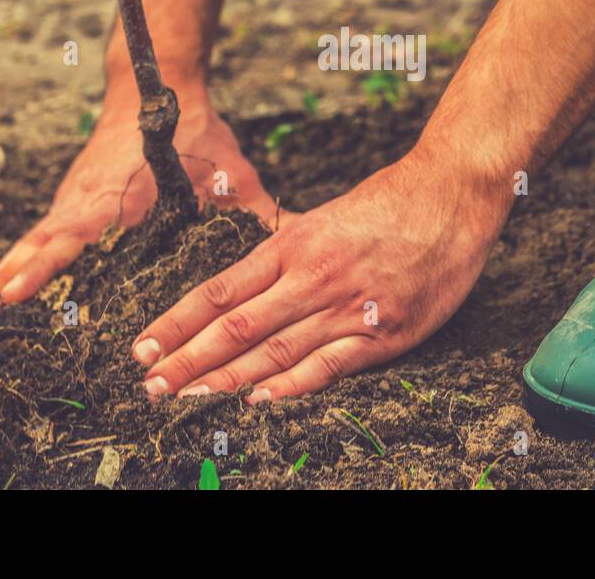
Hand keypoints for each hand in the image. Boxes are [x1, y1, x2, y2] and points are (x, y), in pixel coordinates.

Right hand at [0, 74, 279, 303]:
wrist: (154, 82)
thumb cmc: (196, 129)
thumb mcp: (230, 171)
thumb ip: (260, 211)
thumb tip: (301, 238)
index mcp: (122, 193)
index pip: (77, 233)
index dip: (47, 264)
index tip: (15, 291)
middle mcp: (89, 196)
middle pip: (46, 239)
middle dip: (18, 273)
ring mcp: (76, 195)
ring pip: (38, 235)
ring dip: (12, 266)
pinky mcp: (73, 196)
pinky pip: (44, 230)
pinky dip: (23, 254)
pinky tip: (3, 283)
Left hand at [130, 149, 511, 399]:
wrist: (452, 194)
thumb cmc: (389, 202)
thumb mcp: (325, 216)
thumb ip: (287, 248)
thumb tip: (247, 271)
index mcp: (292, 245)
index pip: (219, 291)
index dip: (177, 322)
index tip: (143, 346)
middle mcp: (311, 276)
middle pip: (236, 326)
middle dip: (187, 359)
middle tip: (149, 385)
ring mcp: (347, 307)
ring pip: (274, 350)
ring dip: (225, 378)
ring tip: (186, 398)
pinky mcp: (385, 332)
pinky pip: (330, 365)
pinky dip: (292, 386)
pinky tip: (258, 400)